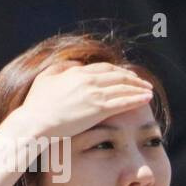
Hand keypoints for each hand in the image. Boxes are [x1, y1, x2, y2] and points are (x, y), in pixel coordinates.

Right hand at [12, 61, 153, 140]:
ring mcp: (94, 94)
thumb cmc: (37, 104)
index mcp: (76, 72)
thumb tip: (74, 64)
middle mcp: (88, 80)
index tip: (128, 75)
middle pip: (118, 76)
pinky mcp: (99, 109)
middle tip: (143, 83)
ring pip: (124, 88)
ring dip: (139, 88)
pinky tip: (147, 99)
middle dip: (133, 79)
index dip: (119, 71)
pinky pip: (123, 102)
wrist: (36, 122)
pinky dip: (137, 99)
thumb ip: (61, 68)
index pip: (105, 68)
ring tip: (149, 91)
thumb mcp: (46, 79)